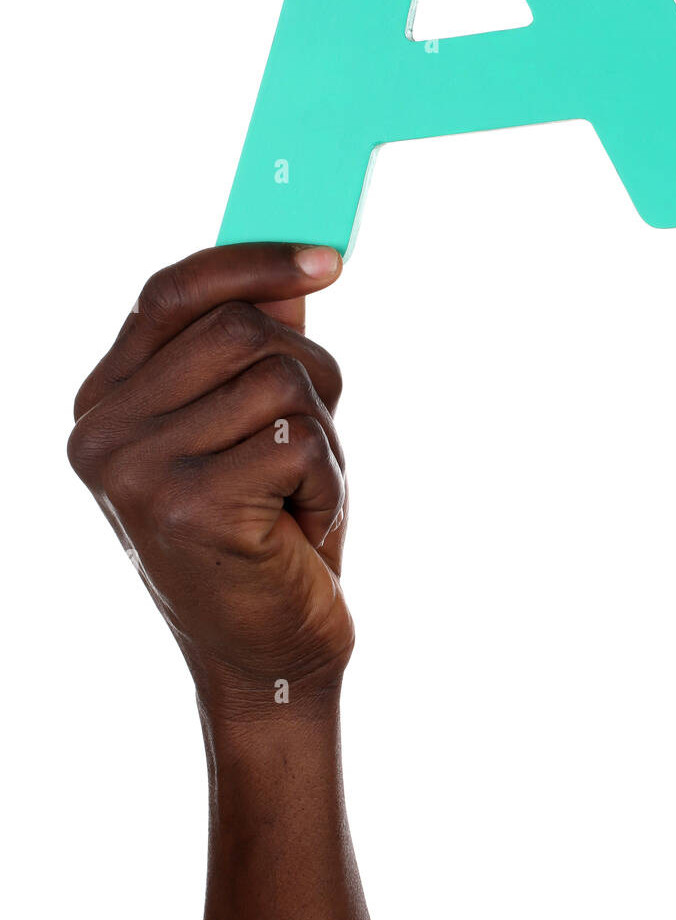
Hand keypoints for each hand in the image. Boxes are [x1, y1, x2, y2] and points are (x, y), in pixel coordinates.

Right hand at [67, 243, 350, 722]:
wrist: (265, 662)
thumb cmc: (264, 538)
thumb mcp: (252, 429)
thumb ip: (257, 345)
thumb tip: (295, 263)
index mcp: (104, 403)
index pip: (172, 292)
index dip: (253, 261)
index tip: (329, 257)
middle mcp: (102, 432)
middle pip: (242, 327)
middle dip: (311, 377)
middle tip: (311, 445)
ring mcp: (137, 470)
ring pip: (281, 377)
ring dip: (322, 440)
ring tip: (297, 499)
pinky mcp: (188, 506)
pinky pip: (301, 437)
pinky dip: (328, 481)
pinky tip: (300, 532)